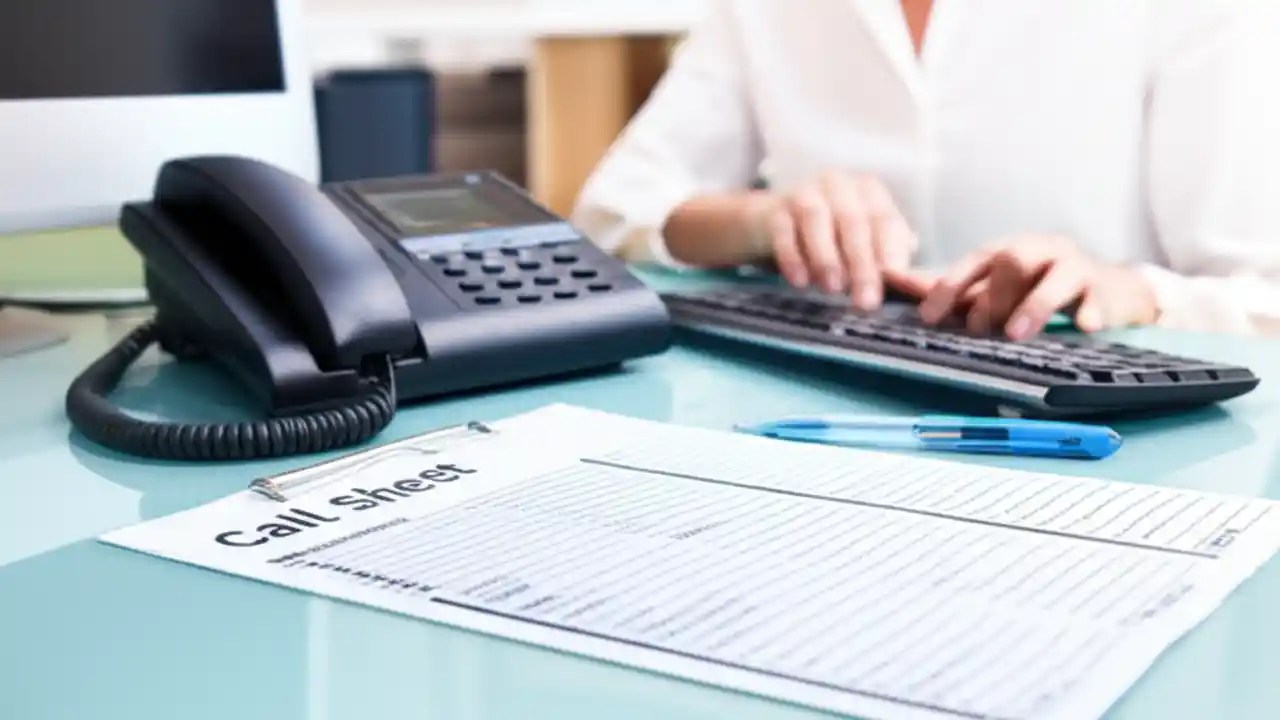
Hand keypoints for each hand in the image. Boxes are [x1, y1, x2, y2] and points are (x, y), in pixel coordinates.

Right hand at [762, 171, 916, 309]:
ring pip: (816, 219)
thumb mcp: (864, 241)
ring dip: (826, 257)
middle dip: (861, 264)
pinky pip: (783, 231)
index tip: (893, 279)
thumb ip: (886, 256)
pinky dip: (792, 258)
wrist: (777, 222)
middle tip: (865, 301)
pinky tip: (800, 282)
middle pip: (853, 221)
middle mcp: (838, 185)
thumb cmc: (832, 235)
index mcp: (868, 191)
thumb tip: (906, 280)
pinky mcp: (776, 208)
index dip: (890, 250)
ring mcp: (805, 193)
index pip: (884, 219)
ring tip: (832, 289)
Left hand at [916, 236, 1159, 339]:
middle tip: (982, 329)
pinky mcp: (1103, 292)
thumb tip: (892, 277)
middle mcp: (1040, 252)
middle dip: (994, 297)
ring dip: (1034, 304)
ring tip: (1017, 333)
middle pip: (1013, 260)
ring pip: (1056, 276)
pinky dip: (1091, 313)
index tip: (928, 317)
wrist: (1108, 290)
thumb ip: (950, 286)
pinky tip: (1085, 328)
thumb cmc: (1038, 288)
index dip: (949, 286)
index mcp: (1008, 251)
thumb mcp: (993, 285)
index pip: (974, 260)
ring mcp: (1075, 269)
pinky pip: (1098, 300)